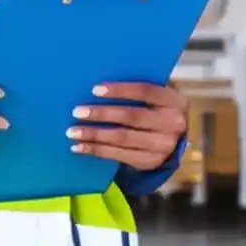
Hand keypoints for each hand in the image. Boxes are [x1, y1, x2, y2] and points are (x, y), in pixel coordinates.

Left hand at [68, 82, 187, 170]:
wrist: (173, 139)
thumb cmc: (152, 108)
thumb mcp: (153, 97)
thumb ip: (133, 90)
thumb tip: (95, 83)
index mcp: (173, 101)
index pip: (146, 91)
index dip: (120, 90)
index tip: (94, 90)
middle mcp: (172, 124)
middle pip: (132, 116)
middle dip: (102, 114)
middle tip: (76, 112)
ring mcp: (163, 146)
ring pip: (123, 138)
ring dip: (94, 135)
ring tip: (72, 132)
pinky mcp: (151, 161)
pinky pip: (119, 155)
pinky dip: (96, 150)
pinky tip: (78, 147)